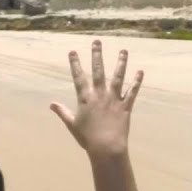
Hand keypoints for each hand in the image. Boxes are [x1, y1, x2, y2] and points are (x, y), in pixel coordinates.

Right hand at [51, 40, 142, 158]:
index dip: (75, 63)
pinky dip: (137, 81)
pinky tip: (140, 71)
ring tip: (123, 50)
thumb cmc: (87, 138)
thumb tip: (51, 104)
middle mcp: (99, 95)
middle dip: (97, 55)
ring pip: (118, 77)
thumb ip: (62, 112)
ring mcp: (114, 99)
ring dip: (121, 63)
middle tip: (97, 42)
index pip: (78, 77)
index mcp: (85, 99)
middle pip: (98, 71)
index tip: (73, 51)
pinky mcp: (126, 106)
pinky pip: (132, 91)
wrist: (106, 148)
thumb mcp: (72, 125)